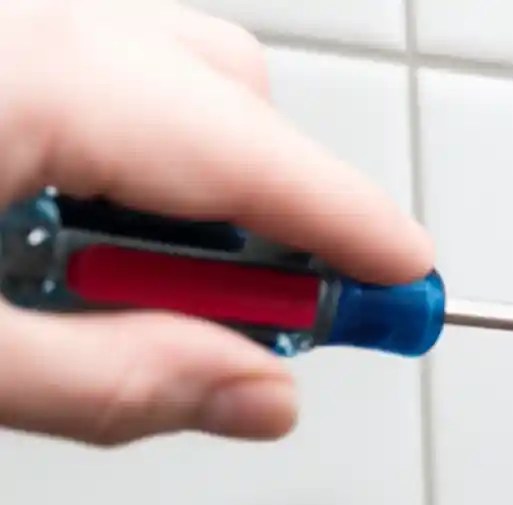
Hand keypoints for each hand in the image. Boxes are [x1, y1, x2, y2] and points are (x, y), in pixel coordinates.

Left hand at [0, 0, 431, 444]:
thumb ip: (106, 382)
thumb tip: (257, 393)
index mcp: (21, 76)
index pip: (242, 148)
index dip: (346, 221)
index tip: (406, 284)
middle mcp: (24, 28)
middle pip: (223, 90)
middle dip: (274, 205)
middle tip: (270, 317)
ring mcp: (11, 33)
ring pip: (166, 77)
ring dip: (200, 186)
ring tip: (143, 292)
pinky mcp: (2, 59)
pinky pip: (104, 82)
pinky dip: (132, 162)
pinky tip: (76, 235)